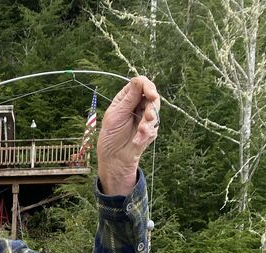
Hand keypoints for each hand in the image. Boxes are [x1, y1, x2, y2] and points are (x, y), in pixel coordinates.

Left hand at [97, 76, 159, 195]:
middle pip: (152, 96)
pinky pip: (153, 127)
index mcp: (126, 99)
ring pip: (155, 110)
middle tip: (149, 116)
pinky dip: (146, 133)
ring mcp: (144, 116)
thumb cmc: (110, 137)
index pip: (140, 84)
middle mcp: (137, 105)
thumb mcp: (116, 116)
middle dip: (152, 106)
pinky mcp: (150, 129)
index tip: (151, 94)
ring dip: (149, 121)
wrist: (114, 159)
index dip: (147, 86)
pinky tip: (137, 140)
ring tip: (141, 130)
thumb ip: (129, 100)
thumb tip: (138, 80)